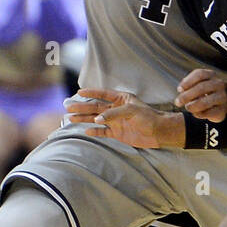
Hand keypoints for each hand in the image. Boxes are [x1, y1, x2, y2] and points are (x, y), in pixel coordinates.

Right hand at [65, 88, 180, 147]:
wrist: (158, 132)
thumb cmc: (148, 117)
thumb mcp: (131, 111)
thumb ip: (113, 114)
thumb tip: (97, 119)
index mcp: (121, 99)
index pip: (103, 94)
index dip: (91, 92)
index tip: (79, 92)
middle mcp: (116, 109)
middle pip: (96, 107)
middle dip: (82, 107)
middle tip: (68, 107)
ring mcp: (116, 121)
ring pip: (96, 119)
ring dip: (84, 119)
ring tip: (70, 118)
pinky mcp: (117, 133)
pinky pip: (103, 131)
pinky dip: (94, 131)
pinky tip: (86, 131)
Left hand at [175, 68, 226, 121]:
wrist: (222, 101)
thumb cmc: (204, 91)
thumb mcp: (197, 84)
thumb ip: (188, 85)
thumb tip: (181, 90)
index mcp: (211, 75)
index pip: (200, 74)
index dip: (187, 82)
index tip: (179, 89)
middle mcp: (219, 84)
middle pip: (201, 88)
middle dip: (186, 96)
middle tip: (177, 102)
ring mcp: (222, 97)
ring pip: (204, 102)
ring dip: (192, 106)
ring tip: (188, 108)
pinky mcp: (222, 110)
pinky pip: (208, 113)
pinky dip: (199, 114)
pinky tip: (196, 113)